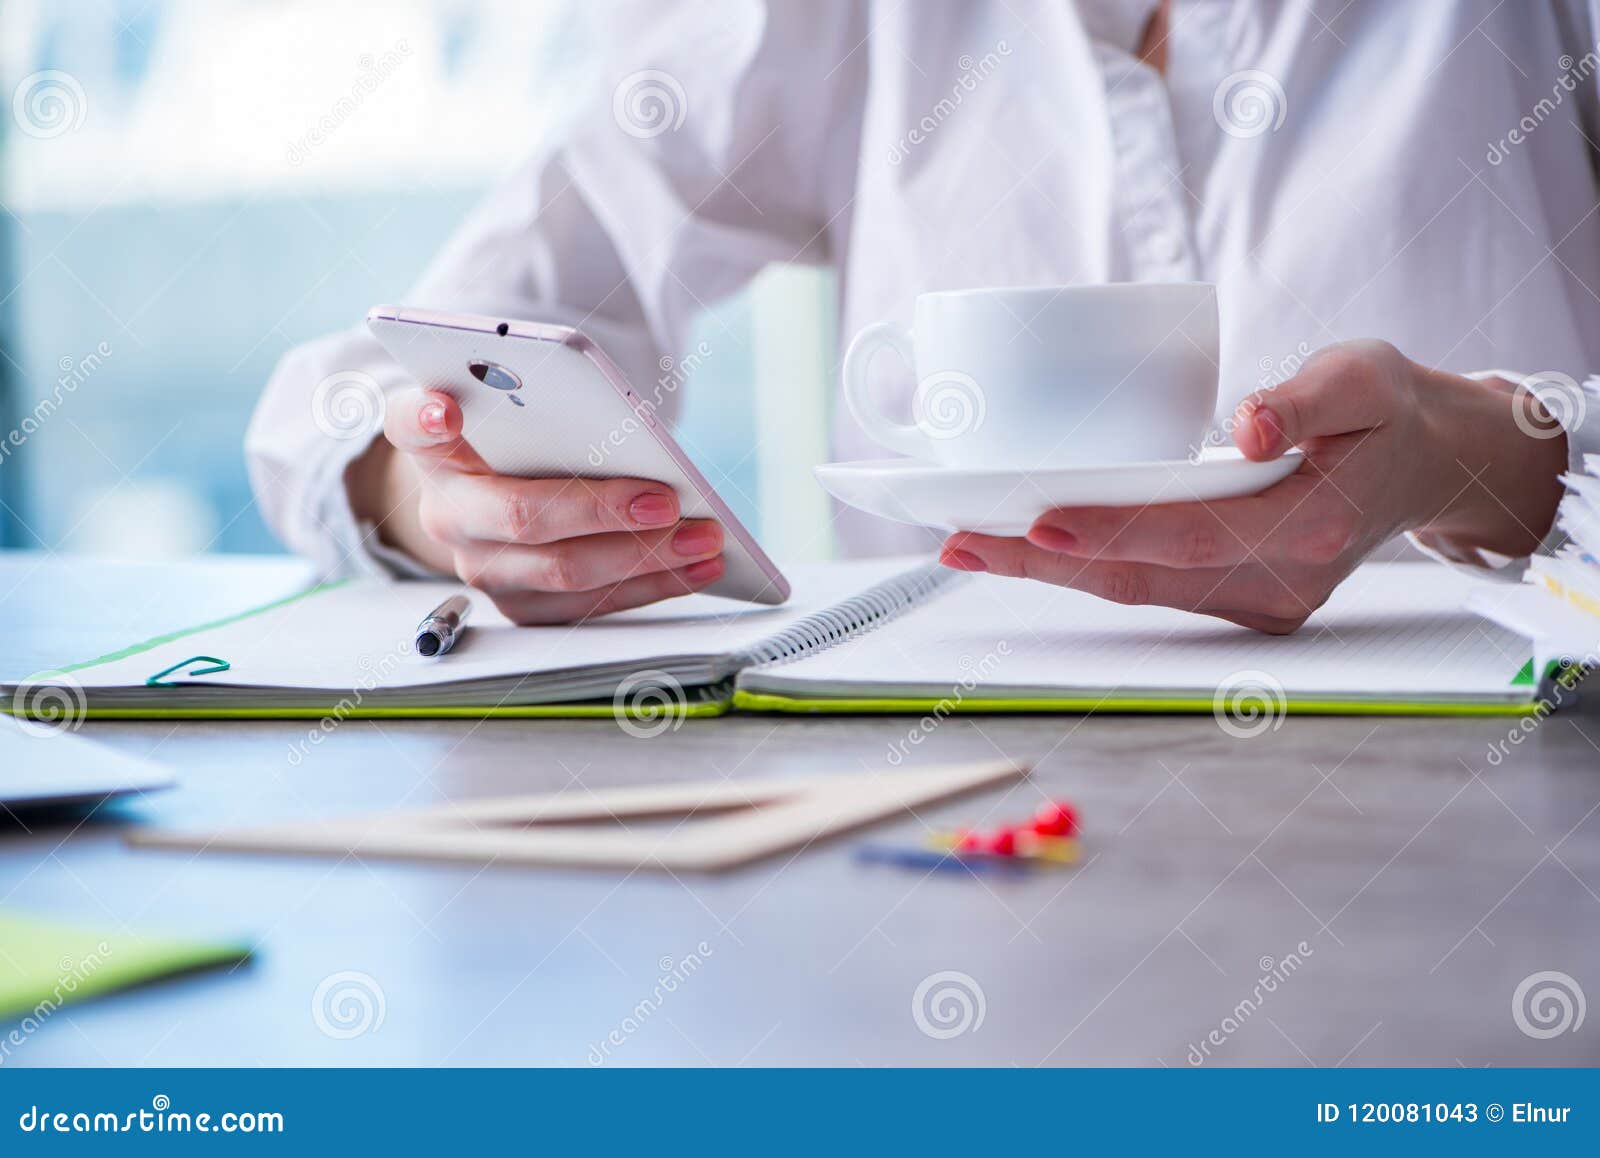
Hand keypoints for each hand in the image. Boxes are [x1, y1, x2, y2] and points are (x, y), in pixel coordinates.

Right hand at [348, 389, 725, 623]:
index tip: (446, 411)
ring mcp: (478, 566)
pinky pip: (587, 606)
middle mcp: (446, 511)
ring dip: (645, 557)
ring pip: (563, 573)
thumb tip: (634, 437)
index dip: (426, 418)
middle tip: (666, 501)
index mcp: (434, 444)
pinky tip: (697, 567)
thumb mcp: (523, 409)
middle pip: (522, 516)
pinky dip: (651, 586)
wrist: (495, 493)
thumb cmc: (523, 439)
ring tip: (704, 537)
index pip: (413, 423)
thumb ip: (551, 403)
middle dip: (602, 511)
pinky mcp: (518, 605)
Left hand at [939, 340, 1567, 633]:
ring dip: (1051, 571)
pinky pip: (1151, 588)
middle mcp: (1284, 580)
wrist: (1427, 462)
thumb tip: (1247, 425)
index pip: (1195, 536)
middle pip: (1143, 578)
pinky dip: (1087, 568)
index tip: (1039, 518)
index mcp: (1315, 524)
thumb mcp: (1363, 375)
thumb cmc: (1387, 409)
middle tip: (958, 540)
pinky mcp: (1242, 602)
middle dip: (1043, 562)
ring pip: (1137, 591)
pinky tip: (1029, 547)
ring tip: (969, 543)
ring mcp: (1262, 602)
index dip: (1113, 532)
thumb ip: (1307, 399)